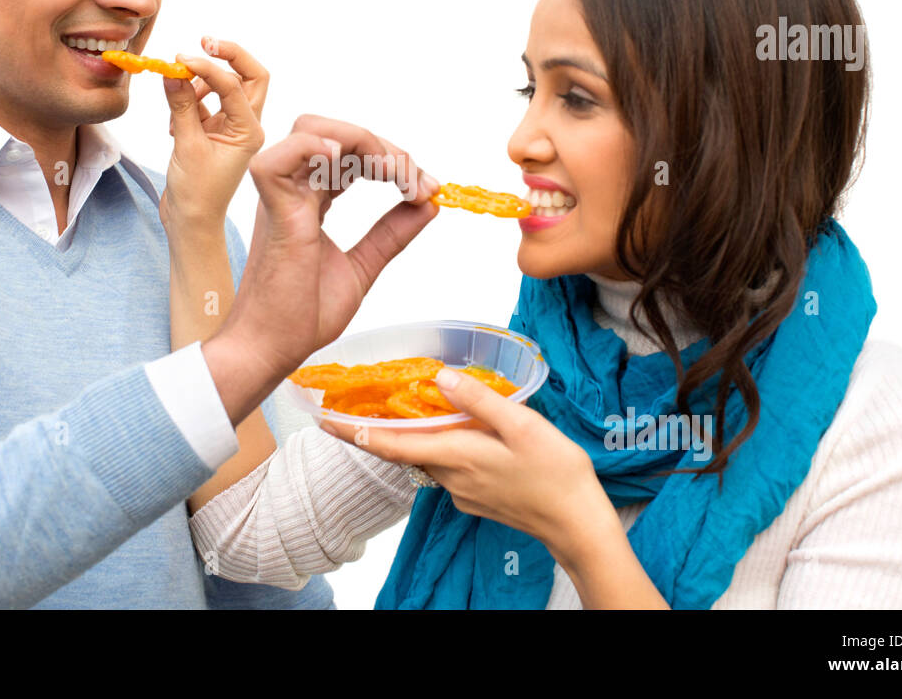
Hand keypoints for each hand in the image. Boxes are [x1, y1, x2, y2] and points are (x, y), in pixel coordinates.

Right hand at [159, 37, 267, 232]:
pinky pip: (204, 103)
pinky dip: (187, 102)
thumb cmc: (197, 193)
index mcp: (250, 131)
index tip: (181, 60)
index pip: (236, 84)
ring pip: (225, 87)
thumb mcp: (187, 145)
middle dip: (228, 56)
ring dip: (200, 84)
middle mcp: (245, 126)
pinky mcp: (212, 132)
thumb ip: (182, 105)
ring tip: (176, 101)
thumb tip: (174, 70)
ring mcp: (230, 128)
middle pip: (249, 76)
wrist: (191, 222)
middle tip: (203, 42)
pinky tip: (172, 124)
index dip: (209, 67)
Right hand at [203, 115, 441, 422]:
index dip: (392, 161)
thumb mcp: (363, 266)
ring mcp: (281, 199)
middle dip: (383, 146)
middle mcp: (295, 192)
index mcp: (311, 201)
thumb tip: (428, 204)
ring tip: (392, 172)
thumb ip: (392, 234)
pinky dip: (314, 147)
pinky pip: (279, 159)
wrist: (272, 349)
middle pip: (335, 134)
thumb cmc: (301, 316)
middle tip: (415, 180)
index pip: (352, 155)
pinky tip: (347, 162)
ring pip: (310, 131)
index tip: (427, 189)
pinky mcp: (274, 213)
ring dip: (360, 141)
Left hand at [321, 367, 610, 555]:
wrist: (578, 525)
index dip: (354, 433)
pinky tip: (448, 431)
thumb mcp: (523, 426)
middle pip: (402, 452)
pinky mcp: (476, 498)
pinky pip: (444, 468)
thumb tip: (441, 377)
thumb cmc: (557, 474)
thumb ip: (480, 401)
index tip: (323, 421)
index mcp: (457, 457)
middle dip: (374, 431)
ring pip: (424, 459)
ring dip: (406, 438)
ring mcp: (463, 492)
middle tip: (351, 408)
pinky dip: (434, 448)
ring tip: (395, 410)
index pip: (391, 445)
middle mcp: (452, 478)